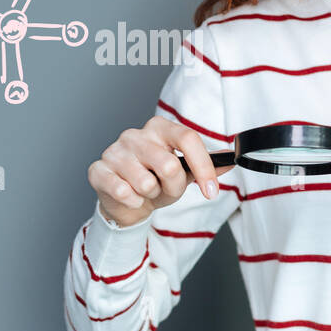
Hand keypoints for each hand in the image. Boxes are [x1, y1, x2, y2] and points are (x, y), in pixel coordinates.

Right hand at [88, 116, 236, 227]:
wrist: (126, 201)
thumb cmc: (156, 181)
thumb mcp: (185, 173)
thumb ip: (208, 166)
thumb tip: (231, 160)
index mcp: (160, 128)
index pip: (187, 138)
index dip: (203, 167)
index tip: (211, 192)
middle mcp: (135, 135)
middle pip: (169, 165)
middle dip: (173, 188)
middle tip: (165, 190)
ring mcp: (114, 151)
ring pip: (146, 183)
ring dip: (150, 196)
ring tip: (145, 191)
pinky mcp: (98, 170)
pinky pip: (123, 192)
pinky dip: (133, 202)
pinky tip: (129, 196)